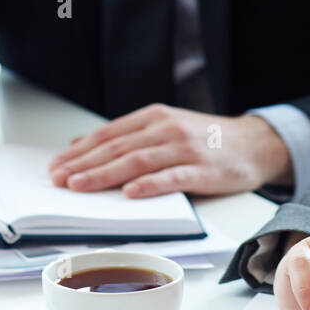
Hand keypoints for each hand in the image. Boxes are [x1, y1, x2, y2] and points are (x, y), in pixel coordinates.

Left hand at [47, 104, 291, 197]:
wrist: (253, 143)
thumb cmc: (204, 139)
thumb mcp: (163, 128)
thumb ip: (126, 136)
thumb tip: (80, 145)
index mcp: (154, 117)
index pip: (109, 134)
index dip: (80, 151)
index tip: (56, 167)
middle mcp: (166, 128)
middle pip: (118, 147)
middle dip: (84, 165)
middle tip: (58, 180)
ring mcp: (185, 148)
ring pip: (138, 161)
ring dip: (106, 174)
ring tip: (81, 186)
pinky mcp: (203, 169)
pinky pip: (173, 177)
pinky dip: (150, 184)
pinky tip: (131, 192)